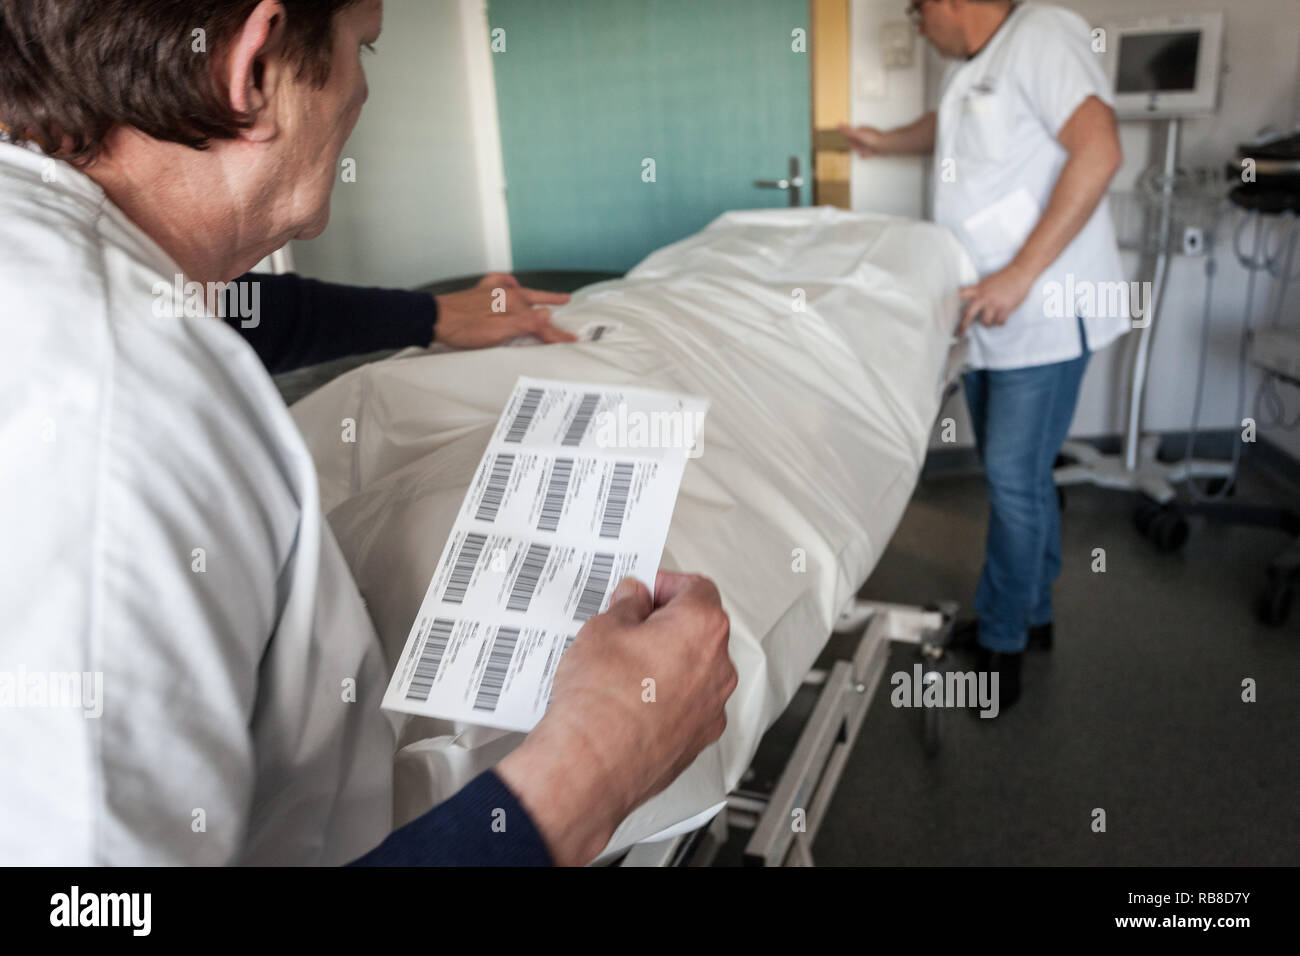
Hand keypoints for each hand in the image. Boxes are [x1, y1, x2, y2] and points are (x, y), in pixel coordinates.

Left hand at [432, 273, 576, 348]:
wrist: (436, 319)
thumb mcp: (498, 332)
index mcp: (513, 304)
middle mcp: (506, 294)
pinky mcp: (482, 292)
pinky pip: (501, 283)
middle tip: (569, 313)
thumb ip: (524, 323)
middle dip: (553, 311)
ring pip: (523, 294)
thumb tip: (548, 314)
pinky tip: (513, 285)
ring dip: (540, 296)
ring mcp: (494, 291)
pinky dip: (511, 284)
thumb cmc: (464, 329)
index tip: (571, 341)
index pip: (541, 323)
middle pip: (535, 306)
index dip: (556, 334)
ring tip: (555, 297)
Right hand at [496, 571, 737, 864]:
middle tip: (630, 626)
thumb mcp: (603, 629)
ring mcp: (712, 707)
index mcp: (702, 627)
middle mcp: (718, 667)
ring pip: (696, 670)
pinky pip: (688, 705)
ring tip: (624, 667)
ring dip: (669, 662)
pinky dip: (668, 697)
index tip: (643, 591)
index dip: (667, 585)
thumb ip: (627, 606)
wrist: (592, 763)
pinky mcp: (698, 739)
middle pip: (701, 629)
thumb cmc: (601, 699)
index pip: (697, 588)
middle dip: (667, 624)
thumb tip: (634, 599)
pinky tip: (631, 699)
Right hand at [839, 123, 887, 158]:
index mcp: (861, 130)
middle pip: (855, 143)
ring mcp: (869, 142)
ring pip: (860, 148)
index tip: (852, 142)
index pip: (851, 135)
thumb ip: (848, 130)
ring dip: (861, 151)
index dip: (851, 140)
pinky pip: (865, 153)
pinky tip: (868, 154)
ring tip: (867, 150)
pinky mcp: (872, 149)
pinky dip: (866, 155)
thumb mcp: (858, 134)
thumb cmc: (872, 138)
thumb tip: (838, 124)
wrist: (885, 145)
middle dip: (856, 147)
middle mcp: (865, 135)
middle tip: (861, 147)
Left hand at [958, 264, 1034, 333]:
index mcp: (978, 289)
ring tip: (991, 318)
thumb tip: (971, 302)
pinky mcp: (1005, 309)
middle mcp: (984, 298)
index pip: (960, 295)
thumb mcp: (986, 282)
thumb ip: (978, 291)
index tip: (944, 311)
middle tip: (959, 333)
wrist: (1019, 273)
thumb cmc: (1003, 277)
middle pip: (968, 314)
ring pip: (985, 323)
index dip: (951, 302)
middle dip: (963, 325)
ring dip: (988, 323)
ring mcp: (994, 304)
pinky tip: (1001, 318)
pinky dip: (999, 322)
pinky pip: (999, 323)